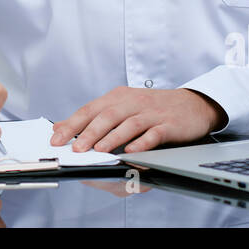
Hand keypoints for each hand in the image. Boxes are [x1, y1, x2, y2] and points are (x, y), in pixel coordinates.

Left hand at [50, 87, 225, 154]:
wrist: (192, 104)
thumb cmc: (152, 108)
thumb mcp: (122, 107)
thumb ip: (95, 118)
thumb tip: (63, 128)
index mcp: (117, 97)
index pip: (90, 109)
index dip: (72, 124)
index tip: (56, 138)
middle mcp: (132, 102)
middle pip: (107, 116)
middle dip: (89, 133)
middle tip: (76, 148)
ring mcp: (151, 113)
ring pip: (129, 124)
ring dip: (112, 138)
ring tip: (99, 151)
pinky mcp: (169, 124)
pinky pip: (154, 133)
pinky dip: (142, 142)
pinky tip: (131, 151)